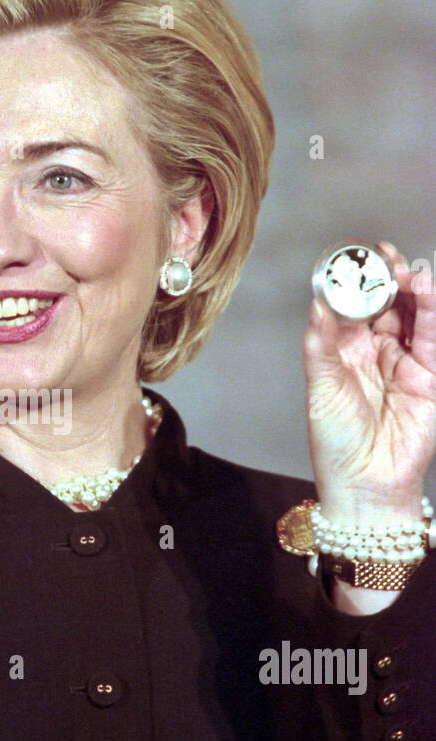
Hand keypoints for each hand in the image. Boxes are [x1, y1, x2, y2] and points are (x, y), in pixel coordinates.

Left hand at [303, 241, 435, 521]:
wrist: (366, 484)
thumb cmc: (336, 444)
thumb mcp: (321, 389)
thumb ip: (320, 346)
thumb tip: (317, 305)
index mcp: (346, 352)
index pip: (355, 307)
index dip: (357, 281)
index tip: (355, 257)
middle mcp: (378, 352)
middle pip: (389, 304)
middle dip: (388, 277)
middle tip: (384, 256)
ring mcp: (407, 362)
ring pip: (415, 315)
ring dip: (413, 289)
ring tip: (406, 271)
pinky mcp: (431, 376)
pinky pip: (433, 337)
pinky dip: (431, 312)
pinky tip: (423, 291)